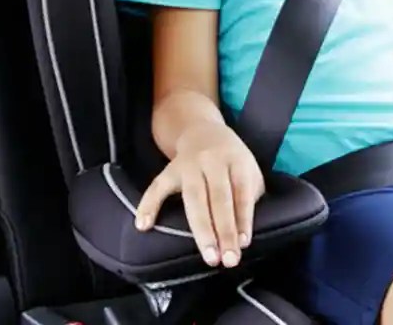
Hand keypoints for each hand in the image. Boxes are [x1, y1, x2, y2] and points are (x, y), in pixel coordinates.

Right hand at [134, 121, 264, 268]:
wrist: (202, 132)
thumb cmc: (231, 161)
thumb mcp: (248, 171)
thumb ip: (249, 196)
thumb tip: (242, 234)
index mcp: (237, 161)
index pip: (242, 192)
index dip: (243, 219)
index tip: (243, 244)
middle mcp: (213, 161)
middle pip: (219, 198)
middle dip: (224, 231)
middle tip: (227, 259)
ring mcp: (190, 165)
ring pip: (194, 198)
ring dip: (202, 230)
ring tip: (208, 255)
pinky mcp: (170, 169)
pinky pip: (157, 187)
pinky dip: (149, 205)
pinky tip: (143, 226)